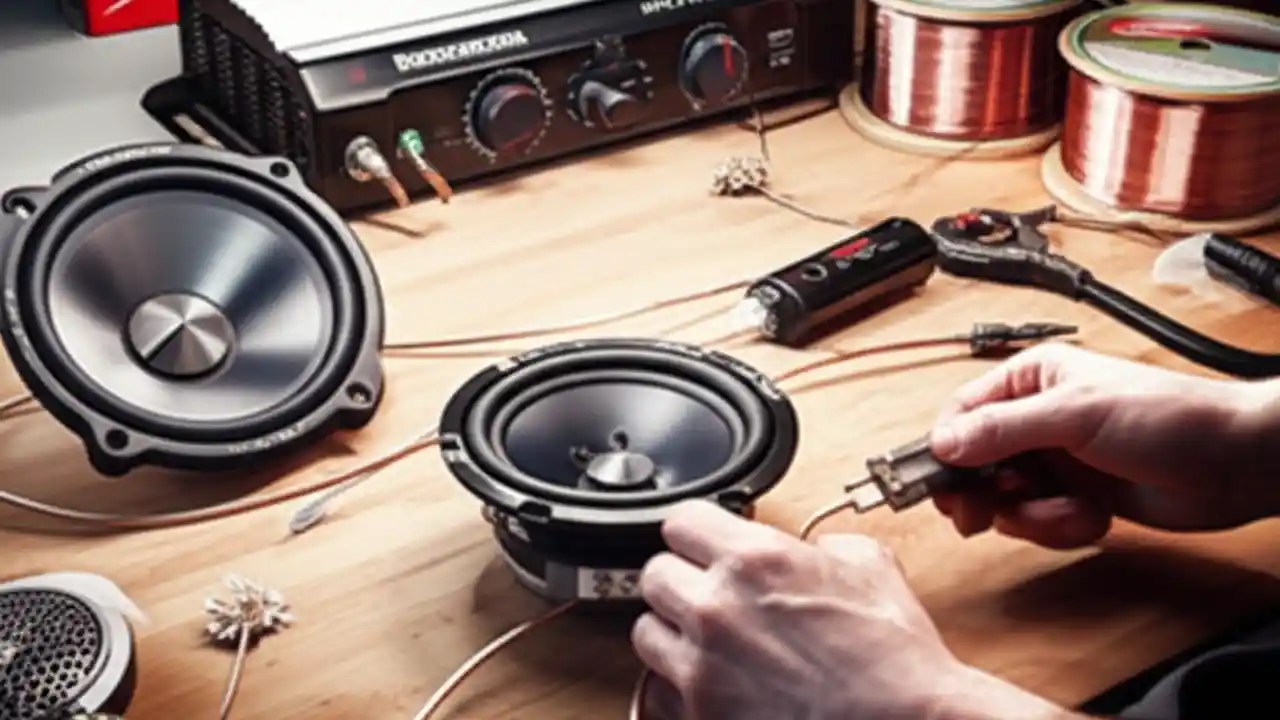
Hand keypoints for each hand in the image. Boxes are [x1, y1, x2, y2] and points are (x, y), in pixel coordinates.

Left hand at [632, 501, 1069, 719]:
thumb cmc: (894, 660)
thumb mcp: (871, 567)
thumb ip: (824, 546)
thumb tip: (813, 551)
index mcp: (755, 560)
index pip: (680, 521)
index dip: (697, 531)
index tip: (705, 543)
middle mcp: (717, 608)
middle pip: (654, 574)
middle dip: (682, 580)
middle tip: (709, 593)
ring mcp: (703, 667)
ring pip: (647, 632)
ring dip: (673, 633)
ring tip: (708, 642)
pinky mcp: (699, 715)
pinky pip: (656, 690)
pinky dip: (675, 686)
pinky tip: (708, 683)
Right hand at [930, 343, 1279, 547]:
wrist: (1237, 463)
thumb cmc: (1169, 418)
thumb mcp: (1075, 417)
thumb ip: (1003, 430)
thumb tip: (943, 443)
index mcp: (1030, 381)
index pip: (962, 415)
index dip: (945, 451)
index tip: (938, 484)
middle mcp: (1036, 420)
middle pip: (974, 464)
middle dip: (983, 494)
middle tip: (981, 517)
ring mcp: (1056, 461)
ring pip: (1005, 501)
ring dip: (1032, 517)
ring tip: (1070, 510)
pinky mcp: (1076, 498)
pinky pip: (1039, 522)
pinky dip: (1061, 527)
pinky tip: (1093, 518)